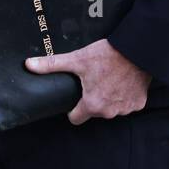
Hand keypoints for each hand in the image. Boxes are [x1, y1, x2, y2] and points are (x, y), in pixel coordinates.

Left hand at [24, 38, 150, 124]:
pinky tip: (123, 81)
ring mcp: (125, 109)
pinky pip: (127, 104)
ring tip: (109, 79)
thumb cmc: (108, 55)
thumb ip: (52, 64)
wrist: (137, 51)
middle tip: (94, 81)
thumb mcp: (77, 59)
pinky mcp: (138, 104)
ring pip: (111, 108)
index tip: (76, 96)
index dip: (73, 108)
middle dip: (93, 99)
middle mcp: (109, 112)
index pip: (76, 118)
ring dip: (110, 98)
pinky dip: (125, 95)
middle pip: (94, 111)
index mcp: (92, 105)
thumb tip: (29, 65)